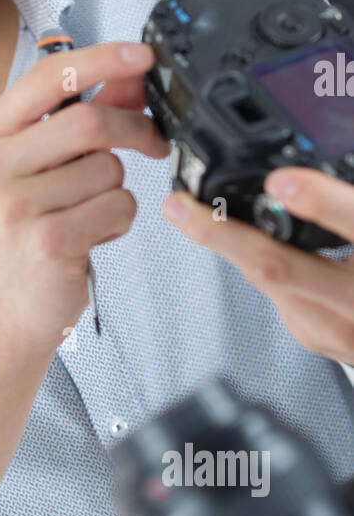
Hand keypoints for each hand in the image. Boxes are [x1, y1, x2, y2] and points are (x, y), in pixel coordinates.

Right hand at [0, 40, 168, 354]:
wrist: (6, 306)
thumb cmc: (24, 229)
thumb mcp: (42, 165)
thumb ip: (82, 115)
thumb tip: (131, 75)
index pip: (48, 77)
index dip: (103, 59)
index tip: (144, 56)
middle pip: (88, 121)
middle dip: (135, 129)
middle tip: (154, 142)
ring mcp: (15, 206)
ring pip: (110, 169)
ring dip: (118, 188)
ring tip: (89, 211)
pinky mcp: (47, 242)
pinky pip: (117, 207)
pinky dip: (119, 220)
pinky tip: (90, 236)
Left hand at [162, 168, 353, 364]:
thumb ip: (349, 206)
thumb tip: (311, 175)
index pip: (351, 229)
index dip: (320, 203)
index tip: (281, 183)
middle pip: (280, 269)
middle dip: (220, 234)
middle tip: (179, 206)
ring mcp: (335, 331)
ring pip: (270, 282)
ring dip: (231, 245)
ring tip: (190, 212)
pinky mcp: (320, 339)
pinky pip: (279, 293)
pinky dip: (260, 262)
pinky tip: (243, 240)